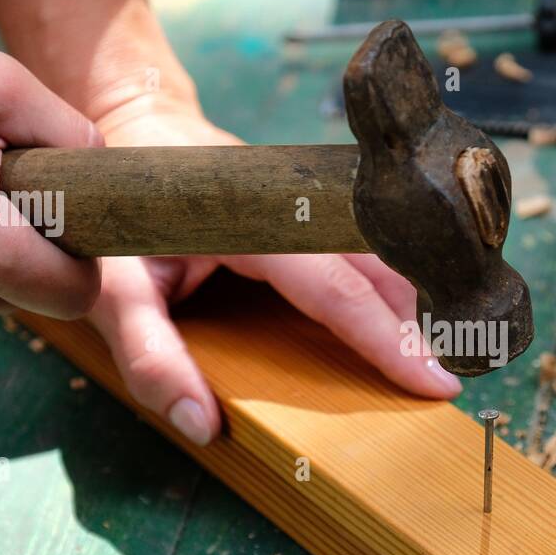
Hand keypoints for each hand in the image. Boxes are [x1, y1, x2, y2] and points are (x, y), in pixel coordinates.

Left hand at [85, 99, 462, 446]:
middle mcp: (291, 205)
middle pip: (373, 268)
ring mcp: (301, 198)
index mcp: (255, 224)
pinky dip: (383, 284)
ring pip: (372, 252)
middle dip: (412, 328)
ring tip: (426, 357)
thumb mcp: (112, 291)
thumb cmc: (111, 213)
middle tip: (444, 383)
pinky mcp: (303, 203)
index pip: (339, 291)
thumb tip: (204, 426)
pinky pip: (357, 245)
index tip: (433, 383)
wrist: (119, 128)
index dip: (388, 342)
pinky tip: (391, 316)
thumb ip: (151, 358)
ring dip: (404, 304)